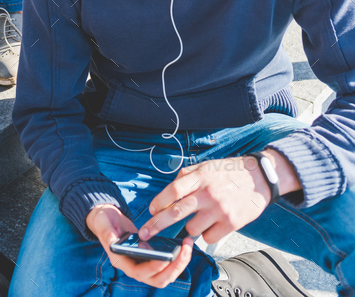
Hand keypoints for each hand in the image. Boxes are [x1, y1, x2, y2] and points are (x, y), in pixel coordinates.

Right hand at [86, 205, 193, 287]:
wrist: (108, 220)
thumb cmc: (105, 222)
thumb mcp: (103, 224)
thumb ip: (107, 233)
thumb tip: (112, 242)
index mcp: (122, 263)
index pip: (141, 273)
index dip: (154, 268)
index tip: (166, 257)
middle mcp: (135, 268)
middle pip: (158, 279)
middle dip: (174, 267)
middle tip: (185, 250)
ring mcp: (144, 265)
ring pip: (166, 274)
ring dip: (179, 264)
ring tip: (188, 246)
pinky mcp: (151, 259)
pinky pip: (167, 265)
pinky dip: (178, 258)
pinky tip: (184, 245)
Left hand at [139, 150, 299, 245]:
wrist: (258, 178)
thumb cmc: (229, 172)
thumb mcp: (206, 166)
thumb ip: (187, 176)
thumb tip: (168, 191)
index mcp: (200, 176)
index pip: (173, 190)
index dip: (159, 202)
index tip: (151, 211)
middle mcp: (208, 193)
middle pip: (177, 212)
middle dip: (158, 224)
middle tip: (146, 233)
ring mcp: (219, 209)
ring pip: (192, 229)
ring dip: (190, 227)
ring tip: (200, 218)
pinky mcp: (231, 223)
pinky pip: (208, 237)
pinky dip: (206, 234)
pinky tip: (212, 224)